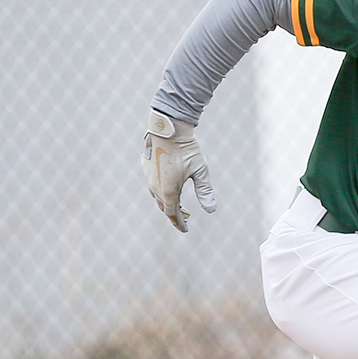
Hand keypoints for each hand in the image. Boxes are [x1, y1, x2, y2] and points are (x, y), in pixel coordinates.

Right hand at [141, 109, 216, 231]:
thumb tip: (211, 210)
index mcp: (168, 192)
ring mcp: (148, 177)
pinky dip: (160, 189)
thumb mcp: (201, 171)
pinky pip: (152, 183)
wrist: (168, 128)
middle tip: (187, 216)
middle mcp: (155, 187)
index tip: (186, 229)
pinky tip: (166, 184)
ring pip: (156, 195)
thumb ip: (205, 191)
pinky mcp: (146, 166)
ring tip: (178, 202)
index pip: (173, 214)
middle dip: (175, 213)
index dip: (180, 223)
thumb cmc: (187, 150)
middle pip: (164, 206)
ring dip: (167, 201)